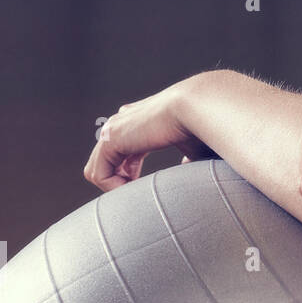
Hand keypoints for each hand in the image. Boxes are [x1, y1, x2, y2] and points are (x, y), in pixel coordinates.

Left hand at [83, 79, 215, 191]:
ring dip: (116, 187)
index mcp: (138, 121)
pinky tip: (135, 190)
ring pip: (98, 169)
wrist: (198, 107)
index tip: (149, 185)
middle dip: (120, 181)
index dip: (131, 173)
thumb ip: (187, 158)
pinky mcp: (110, 139)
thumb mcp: (193, 145)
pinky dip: (113, 188)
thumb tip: (187, 169)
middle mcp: (121, 122)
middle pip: (105, 160)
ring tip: (138, 195)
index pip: (121, 151)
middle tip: (140, 194)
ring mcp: (113, 129)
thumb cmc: (203, 124)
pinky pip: (99, 174)